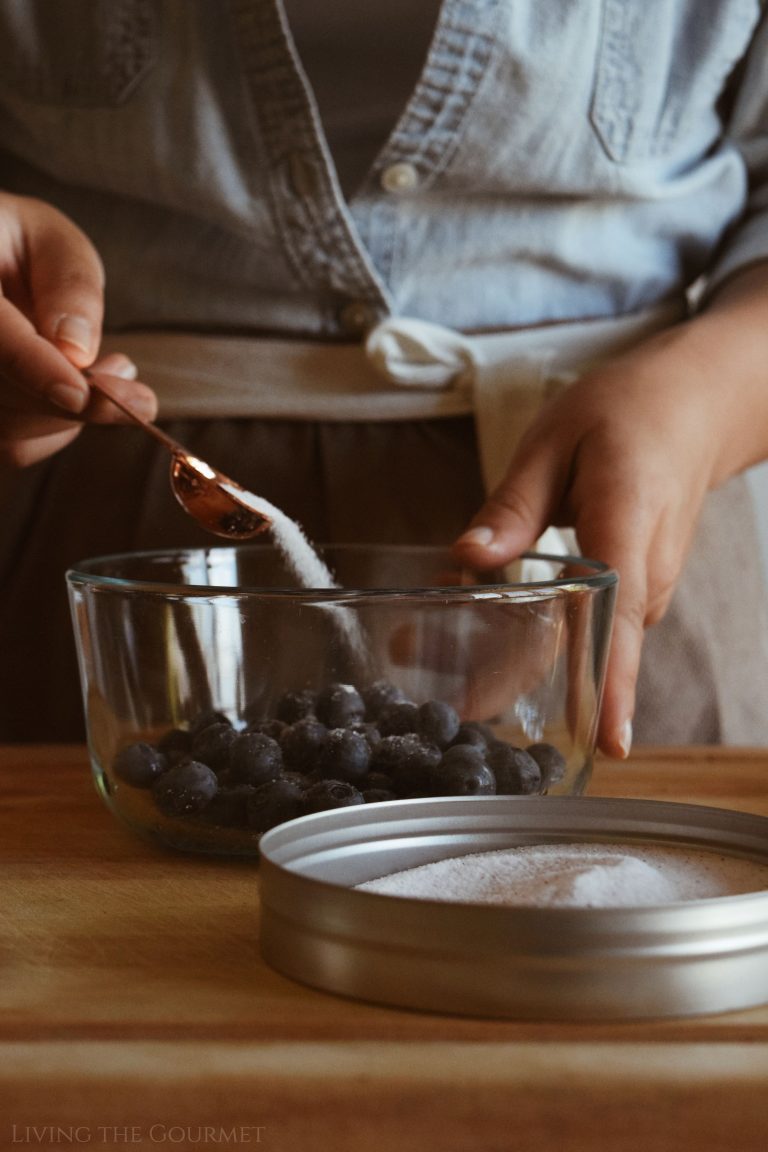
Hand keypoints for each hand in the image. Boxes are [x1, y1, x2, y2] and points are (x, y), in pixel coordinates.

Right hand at [0, 191, 156, 468]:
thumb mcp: (51, 241)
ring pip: (9, 429)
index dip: (31, 367)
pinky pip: (16, 446)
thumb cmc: (19, 245)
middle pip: (2, 393)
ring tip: (114, 372)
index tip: (79, 393)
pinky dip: (59, 429)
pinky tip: (78, 391)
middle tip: (139, 396)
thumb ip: (67, 284)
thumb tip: (76, 350)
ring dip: (74, 416)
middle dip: (77, 404)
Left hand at [453, 282, 767, 758]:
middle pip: (585, 650)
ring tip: (424, 652)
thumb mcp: (555, 441)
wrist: (689, 409)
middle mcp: (644, 576)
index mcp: (627, 529)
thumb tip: (469, 556)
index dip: (612, 686)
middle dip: (509, 677)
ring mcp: (643, 590)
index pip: (621, 621)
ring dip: (508, 657)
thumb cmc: (625, 416)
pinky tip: (472, 626)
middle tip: (434, 688)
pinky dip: (531, 634)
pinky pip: (584, 629)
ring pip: (580, 646)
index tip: (606, 744)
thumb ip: (513, 505)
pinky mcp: (630, 594)